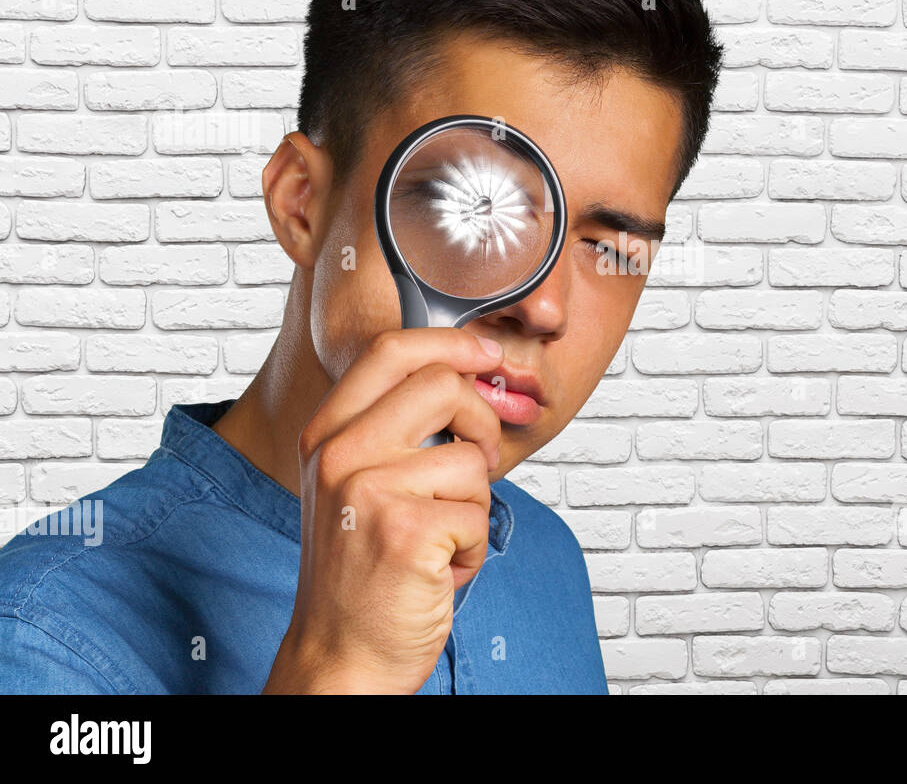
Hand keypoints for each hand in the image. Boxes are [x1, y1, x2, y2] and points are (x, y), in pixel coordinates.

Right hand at [262, 327, 503, 693]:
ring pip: (471, 459)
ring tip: (440, 542)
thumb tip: (470, 378)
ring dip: (474, 507)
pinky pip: (479, 513)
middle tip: (477, 463)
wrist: (340, 658)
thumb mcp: (356, 487)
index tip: (487, 354)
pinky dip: (473, 548)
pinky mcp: (407, 532)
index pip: (392, 351)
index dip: (451, 342)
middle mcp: (340, 455)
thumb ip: (395, 431)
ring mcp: (370, 491)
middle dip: (481, 421)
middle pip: (443, 384)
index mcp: (327, 435)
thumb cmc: (361, 574)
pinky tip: (438, 570)